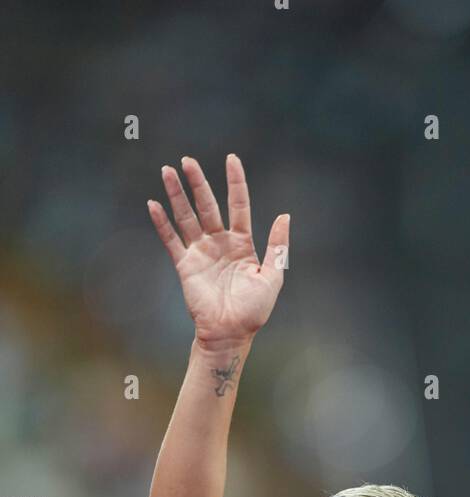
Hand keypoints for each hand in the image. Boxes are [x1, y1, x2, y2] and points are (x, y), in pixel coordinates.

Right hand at [147, 153, 288, 350]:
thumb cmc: (254, 311)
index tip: (232, 159)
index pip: (238, 205)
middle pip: (208, 205)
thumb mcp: (272, 278)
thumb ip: (278, 247)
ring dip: (177, 195)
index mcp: (242, 244)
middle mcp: (220, 243)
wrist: (230, 334)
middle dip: (198, 182)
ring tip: (167, 171)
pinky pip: (172, 240)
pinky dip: (162, 223)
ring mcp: (201, 253)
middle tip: (187, 160)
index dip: (236, 182)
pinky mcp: (185, 265)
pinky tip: (153, 204)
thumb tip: (284, 215)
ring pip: (187, 217)